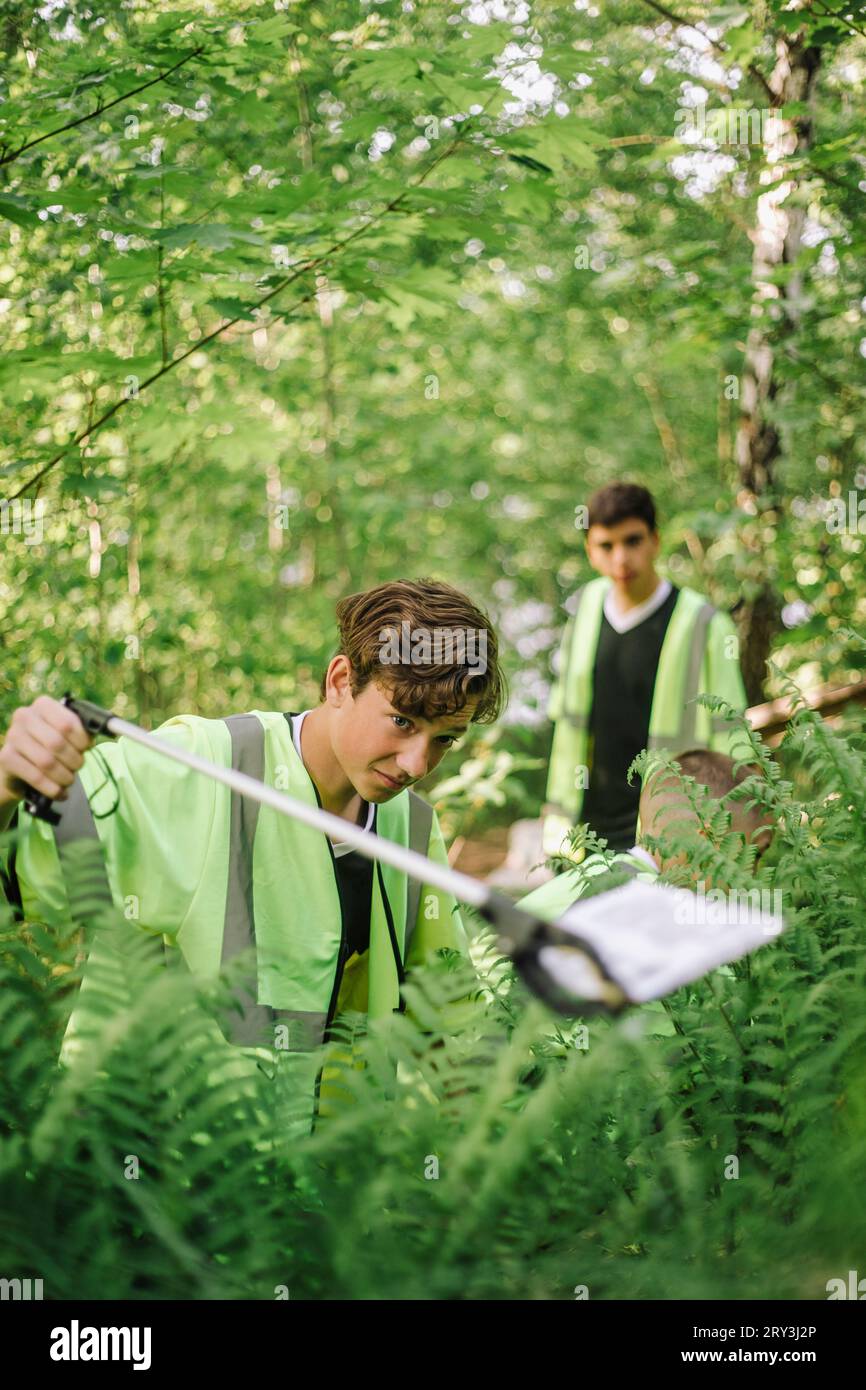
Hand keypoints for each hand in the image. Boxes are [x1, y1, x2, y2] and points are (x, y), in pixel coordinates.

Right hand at [0, 695, 92, 810]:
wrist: (18, 767)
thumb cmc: (49, 746)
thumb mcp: (65, 734)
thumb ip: (85, 730)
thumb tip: (111, 729)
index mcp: (43, 705)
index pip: (67, 722)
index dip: (82, 740)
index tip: (86, 749)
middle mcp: (24, 716)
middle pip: (57, 743)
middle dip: (74, 760)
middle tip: (78, 766)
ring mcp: (13, 737)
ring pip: (47, 762)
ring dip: (65, 776)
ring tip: (69, 780)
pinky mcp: (6, 758)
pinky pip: (36, 777)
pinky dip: (54, 789)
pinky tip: (61, 792)